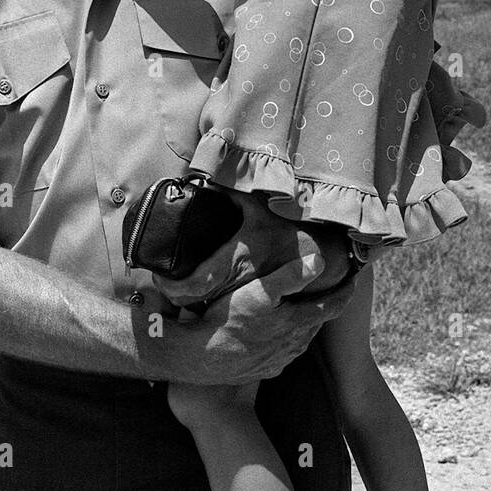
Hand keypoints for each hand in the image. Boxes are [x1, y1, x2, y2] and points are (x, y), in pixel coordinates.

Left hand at [157, 193, 329, 306]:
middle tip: (168, 289)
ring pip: (218, 311)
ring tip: (187, 295)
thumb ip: (226, 189)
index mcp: (242, 254)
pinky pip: (239, 313)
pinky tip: (217, 301)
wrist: (330, 241)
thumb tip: (194, 177)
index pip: (198, 282)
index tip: (160, 281)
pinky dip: (224, 309)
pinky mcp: (271, 303)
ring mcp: (261, 295)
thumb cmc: (289, 217)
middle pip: (202, 303)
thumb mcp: (257, 200)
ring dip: (201, 305)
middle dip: (181, 299)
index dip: (173, 287)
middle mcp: (250, 279)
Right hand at [164, 255, 355, 385]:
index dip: (345, 291)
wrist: (202, 359)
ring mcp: (281, 360)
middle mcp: (295, 344)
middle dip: (325, 304)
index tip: (353, 279)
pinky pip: (284, 352)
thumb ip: (290, 275)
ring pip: (302, 338)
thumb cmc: (228, 319)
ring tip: (301, 306)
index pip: (333, 306)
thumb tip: (320, 260)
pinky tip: (274, 331)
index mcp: (298, 322)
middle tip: (329, 287)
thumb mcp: (259, 291)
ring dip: (305, 322)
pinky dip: (286, 338)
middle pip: (318, 321)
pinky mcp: (267, 370)